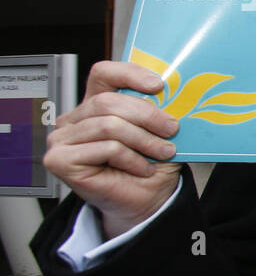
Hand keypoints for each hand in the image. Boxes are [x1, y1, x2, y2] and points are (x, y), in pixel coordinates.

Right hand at [44, 61, 181, 238]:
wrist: (145, 201)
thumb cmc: (149, 166)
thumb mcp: (159, 133)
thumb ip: (159, 111)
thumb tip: (175, 95)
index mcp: (95, 105)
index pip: (104, 74)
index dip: (129, 74)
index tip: (158, 85)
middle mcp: (74, 119)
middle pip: (108, 102)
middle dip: (147, 115)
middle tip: (172, 129)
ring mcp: (62, 139)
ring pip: (109, 126)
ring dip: (144, 140)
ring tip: (163, 152)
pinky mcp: (60, 160)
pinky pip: (106, 148)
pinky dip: (132, 158)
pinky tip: (142, 168)